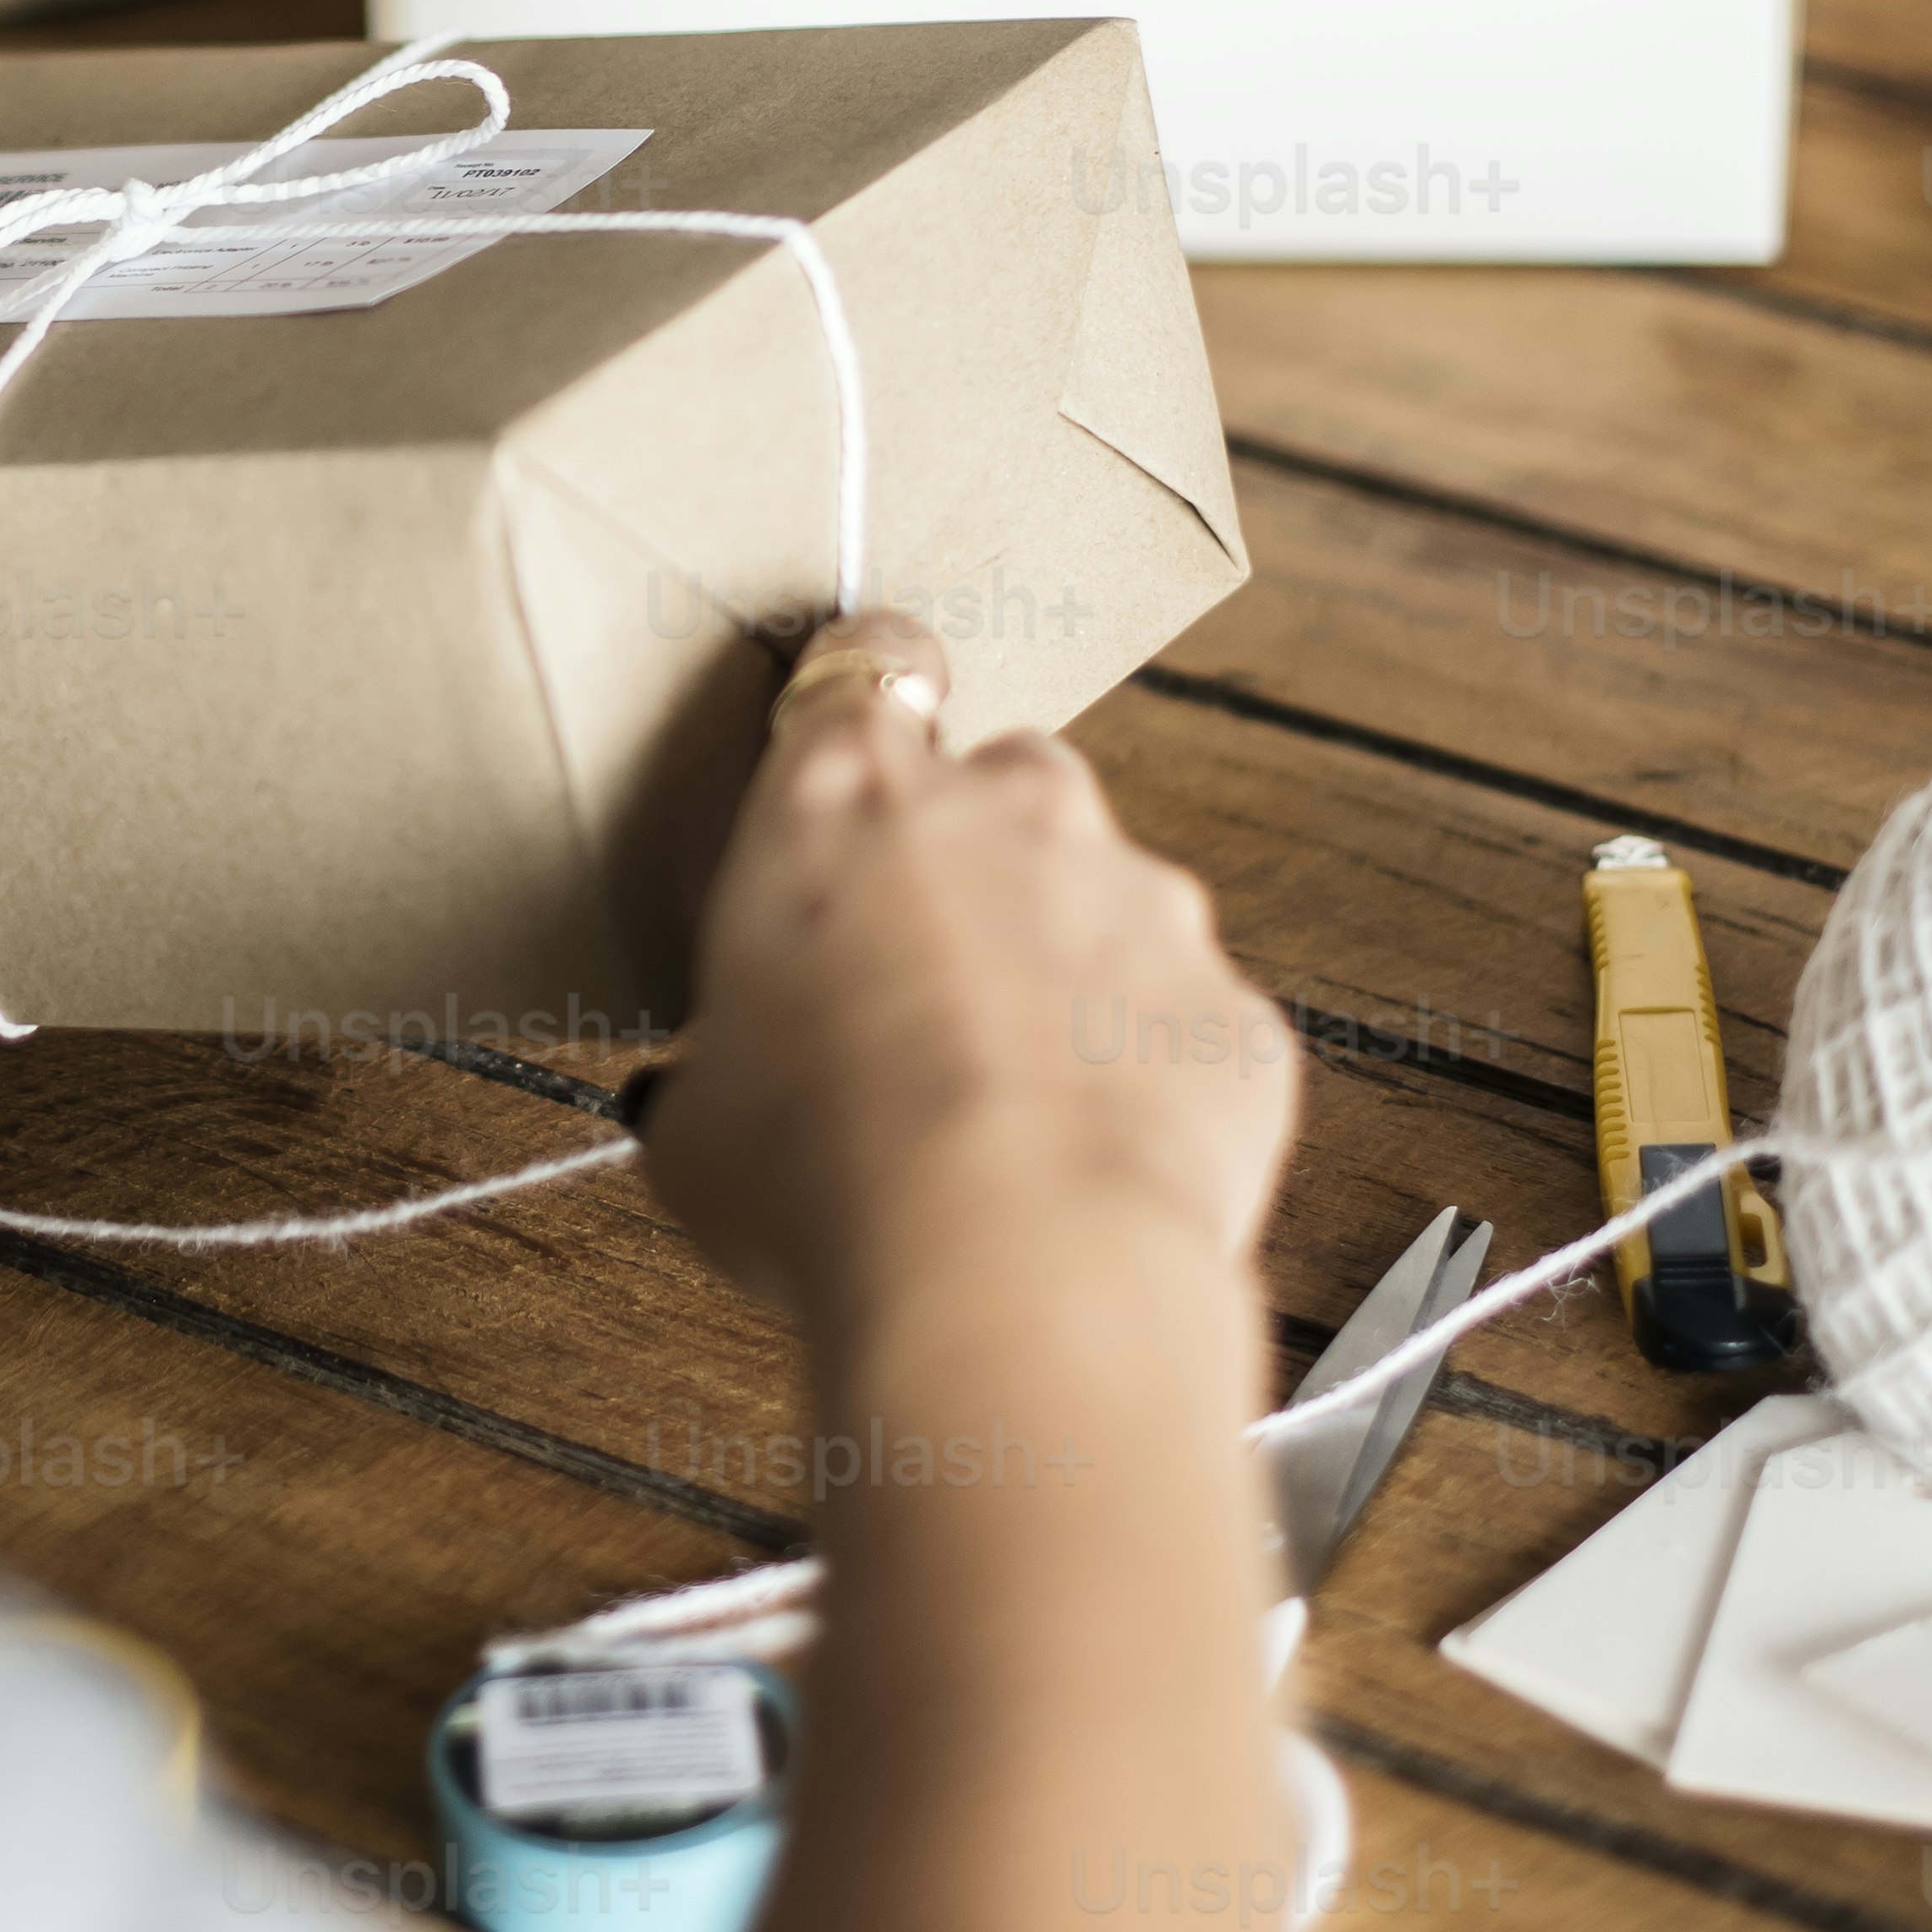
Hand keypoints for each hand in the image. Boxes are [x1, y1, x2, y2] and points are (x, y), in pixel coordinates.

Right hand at [644, 611, 1295, 1330]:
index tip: (877, 722)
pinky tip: (1086, 1171)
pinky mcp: (1233, 1009)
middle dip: (977, 859)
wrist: (1012, 1266)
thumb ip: (717, 1067)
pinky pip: (1189, 1026)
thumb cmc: (830, 1177)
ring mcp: (1141, 901)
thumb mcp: (699, 1122)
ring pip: (1110, 904)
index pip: (867, 664)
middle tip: (922, 979)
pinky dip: (1148, 1080)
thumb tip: (711, 1107)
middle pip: (1006, 780)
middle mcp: (1011, 814)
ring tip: (1005, 1113)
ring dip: (1067, 978)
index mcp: (846, 800)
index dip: (874, 684)